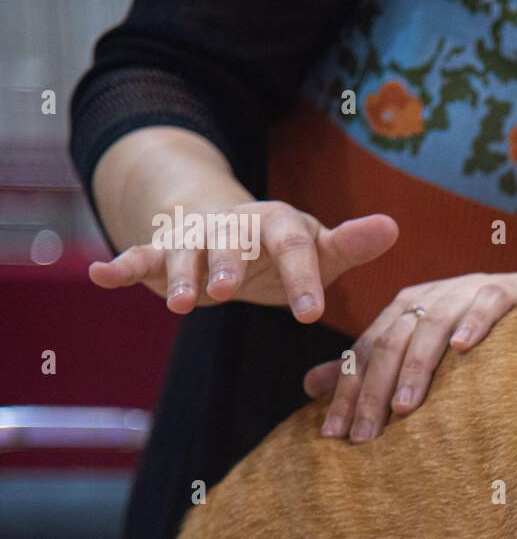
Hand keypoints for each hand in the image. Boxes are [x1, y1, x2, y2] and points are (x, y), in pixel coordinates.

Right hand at [88, 200, 398, 322]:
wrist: (237, 233)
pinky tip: (101, 276)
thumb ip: (351, 246)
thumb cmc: (287, 252)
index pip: (296, 248)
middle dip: (228, 265)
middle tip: (226, 292)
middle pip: (232, 243)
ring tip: (180, 304)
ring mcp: (198, 236)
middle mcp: (237, 224)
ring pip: (187, 251)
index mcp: (282, 224)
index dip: (303, 279)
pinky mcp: (166, 251)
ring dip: (182, 275)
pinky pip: (144, 256)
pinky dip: (122, 266)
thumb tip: (393, 226)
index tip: (311, 314)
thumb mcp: (321, 252)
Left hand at [304, 272, 516, 441]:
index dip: (348, 393)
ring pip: (433, 323)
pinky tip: (461, 348)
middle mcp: (431, 295)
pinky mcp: (511, 289)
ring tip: (404, 406)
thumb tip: (310, 387)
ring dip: (417, 366)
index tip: (334, 436)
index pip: (367, 351)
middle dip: (374, 390)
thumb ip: (370, 367)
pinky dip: (473, 321)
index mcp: (406, 309)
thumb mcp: (423, 354)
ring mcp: (470, 290)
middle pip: (392, 340)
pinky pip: (489, 301)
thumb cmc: (482, 343)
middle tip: (364, 436)